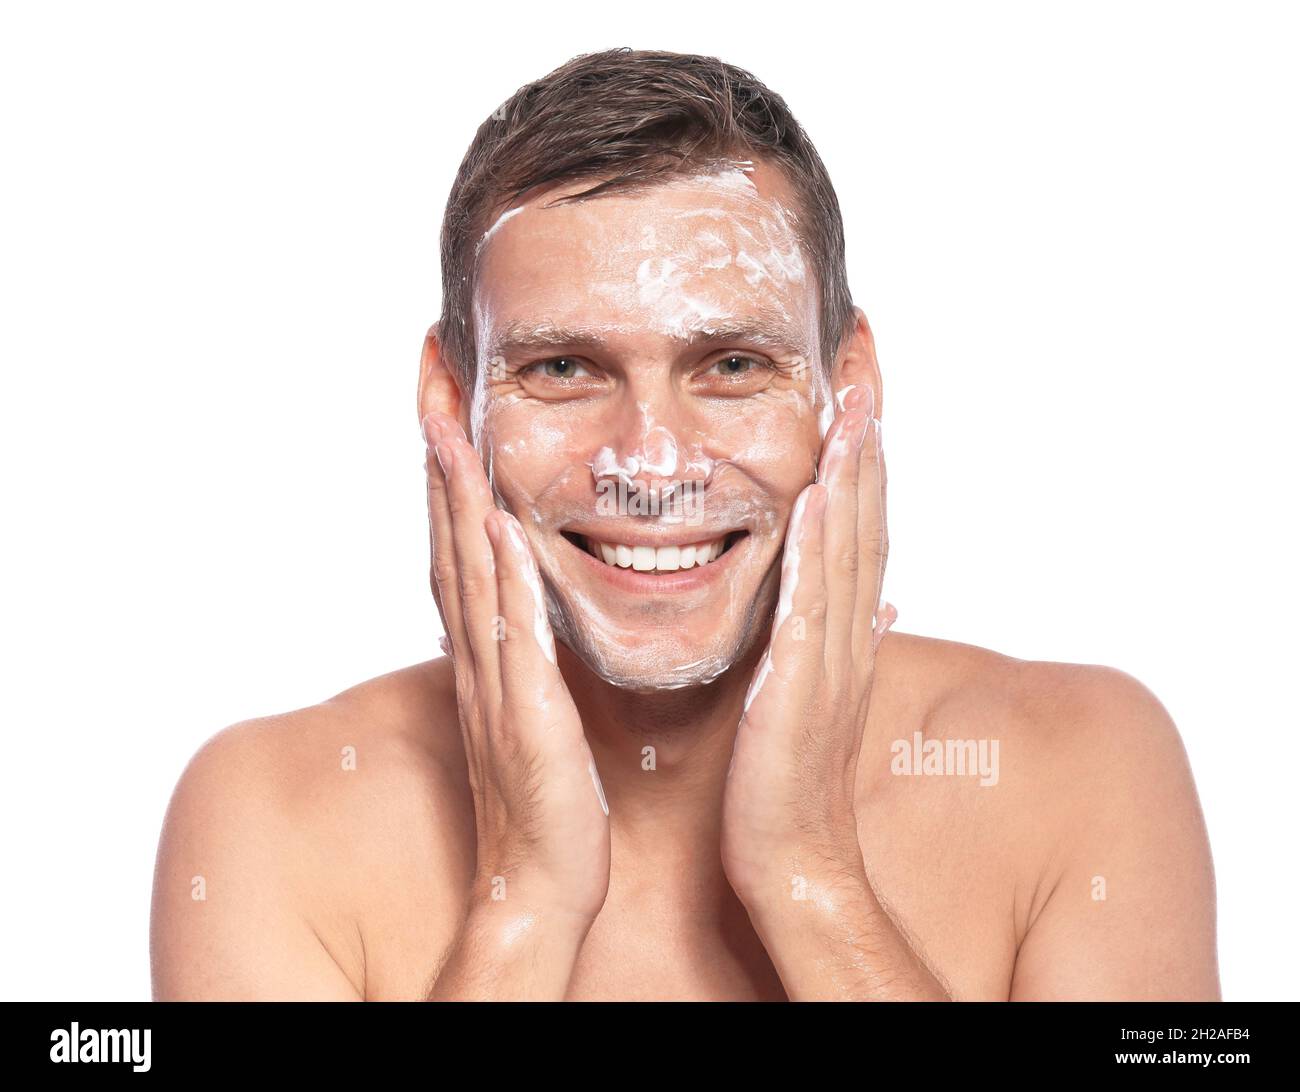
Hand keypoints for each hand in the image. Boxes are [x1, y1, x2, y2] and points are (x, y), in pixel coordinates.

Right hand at [423, 412, 610, 937]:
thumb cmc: (547, 797)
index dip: (447, 475)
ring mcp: (497, 684)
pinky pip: (514, 636)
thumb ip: (521, 650)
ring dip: (457, 499)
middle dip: (438, 458)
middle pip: (449, 540)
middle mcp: (479, 657)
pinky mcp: (527, 716)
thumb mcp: (529, 706)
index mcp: (485, 652)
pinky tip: (504, 527)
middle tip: (428, 381)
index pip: (459, 546)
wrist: (543, 880)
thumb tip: (524, 598)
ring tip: (448, 425)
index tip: (443, 408)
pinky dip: (506, 579)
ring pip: (470, 574)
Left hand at [720, 385, 892, 910]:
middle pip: (866, 519)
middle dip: (867, 439)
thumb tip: (874, 602)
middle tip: (866, 364)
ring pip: (848, 549)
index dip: (865, 457)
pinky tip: (811, 497)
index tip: (860, 392)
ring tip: (852, 404)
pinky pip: (811, 606)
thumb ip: (840, 637)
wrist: (790, 854)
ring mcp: (831, 658)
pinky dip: (815, 548)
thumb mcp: (816, 692)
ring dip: (852, 474)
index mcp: (847, 630)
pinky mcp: (799, 687)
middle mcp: (849, 633)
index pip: (862, 526)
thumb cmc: (789, 774)